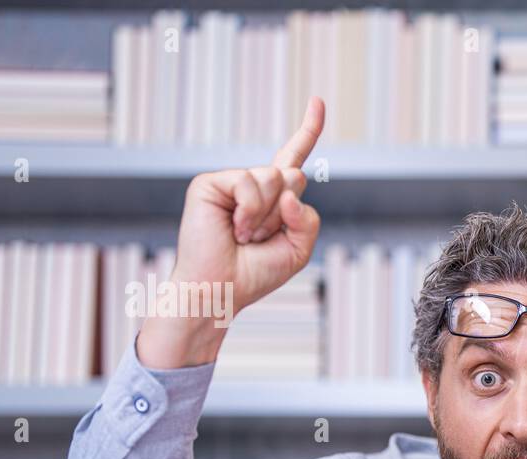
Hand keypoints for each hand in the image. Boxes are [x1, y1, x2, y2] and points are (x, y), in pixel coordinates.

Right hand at [136, 96, 325, 368]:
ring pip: (274, 179)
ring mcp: (231, 181)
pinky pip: (249, 183)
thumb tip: (290, 184)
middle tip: (259, 238)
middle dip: (286, 213)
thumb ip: (308, 219)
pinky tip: (232, 228)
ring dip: (266, 217)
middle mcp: (252, 185)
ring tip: (243, 235)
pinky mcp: (210, 182)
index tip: (317, 101)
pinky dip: (249, 211)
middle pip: (295, 176)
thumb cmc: (255, 273)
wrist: (221, 289)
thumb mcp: (298, 250)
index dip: (308, 130)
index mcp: (273, 198)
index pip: (294, 158)